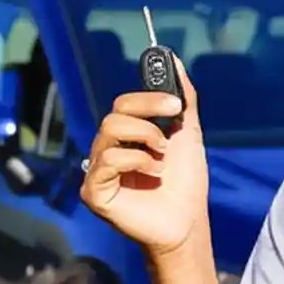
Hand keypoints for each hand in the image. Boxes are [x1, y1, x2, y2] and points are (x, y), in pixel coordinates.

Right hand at [80, 55, 208, 257]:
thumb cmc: (186, 183)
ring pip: (109, 131)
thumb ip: (184, 99)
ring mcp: (98, 172)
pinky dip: (134, 161)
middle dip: (147, 117)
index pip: (124, 104)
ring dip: (145, 141)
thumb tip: (175, 60)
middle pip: (114, 115)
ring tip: (162, 160)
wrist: (187, 223)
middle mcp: (108, 151)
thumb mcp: (188, 134)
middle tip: (169, 137)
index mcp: (127, 138)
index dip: (148, 98)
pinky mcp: (94, 192)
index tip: (175, 104)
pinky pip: (106, 161)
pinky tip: (153, 175)